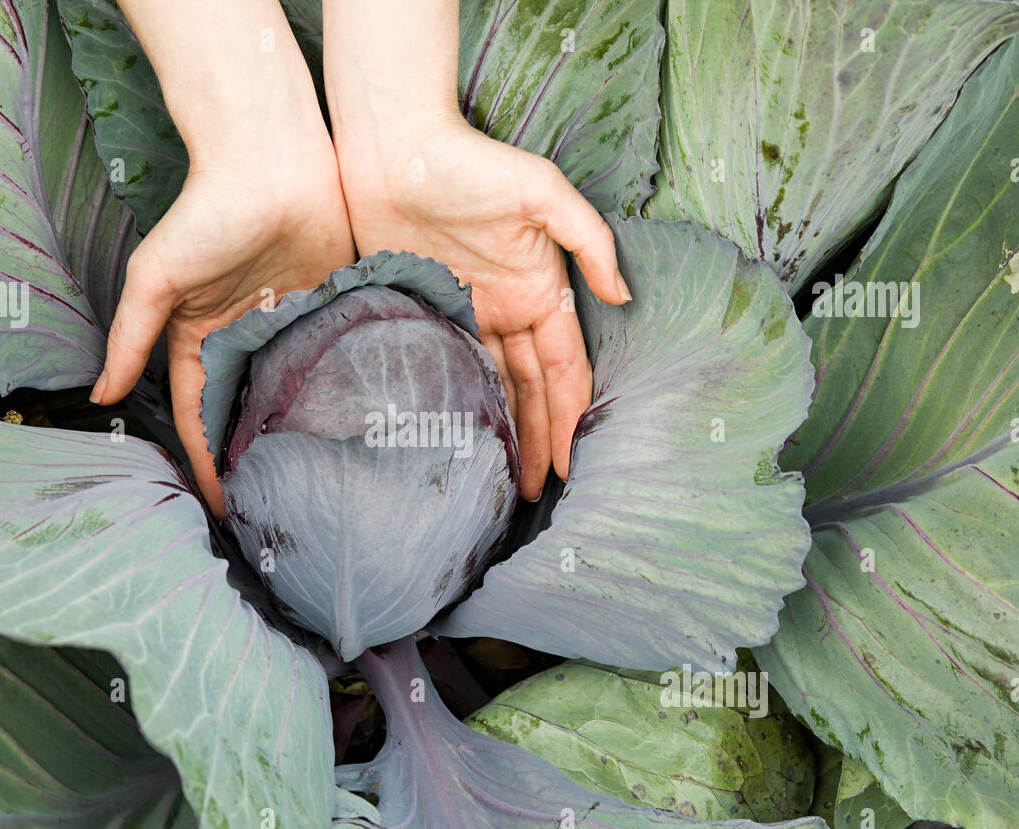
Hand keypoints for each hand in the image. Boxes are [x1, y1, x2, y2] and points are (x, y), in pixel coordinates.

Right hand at [90, 145, 354, 515]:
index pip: (199, 414)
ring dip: (299, 433)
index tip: (219, 508)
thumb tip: (98, 394)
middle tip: (273, 509)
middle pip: (247, 411)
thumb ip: (130, 337)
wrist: (272, 159)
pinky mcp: (328, 307)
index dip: (206, 459)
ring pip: (291, 393)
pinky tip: (352, 432)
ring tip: (316, 484)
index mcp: (198, 338)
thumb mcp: (156, 278)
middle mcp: (243, 338)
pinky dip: (339, 392)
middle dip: (254, 457)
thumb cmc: (205, 212)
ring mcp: (288, 325)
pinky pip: (332, 359)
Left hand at [335, 113, 629, 500]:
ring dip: (503, 432)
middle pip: (531, 390)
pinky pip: (452, 368)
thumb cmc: (472, 162)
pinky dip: (462, 403)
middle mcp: (509, 309)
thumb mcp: (543, 192)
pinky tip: (460, 438)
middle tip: (533, 491)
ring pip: (493, 388)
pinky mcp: (428, 310)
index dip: (569, 416)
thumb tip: (622, 298)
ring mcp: (469, 313)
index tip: (570, 462)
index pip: (563, 369)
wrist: (395, 147)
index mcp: (542, 289)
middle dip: (538, 439)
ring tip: (502, 481)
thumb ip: (588, 241)